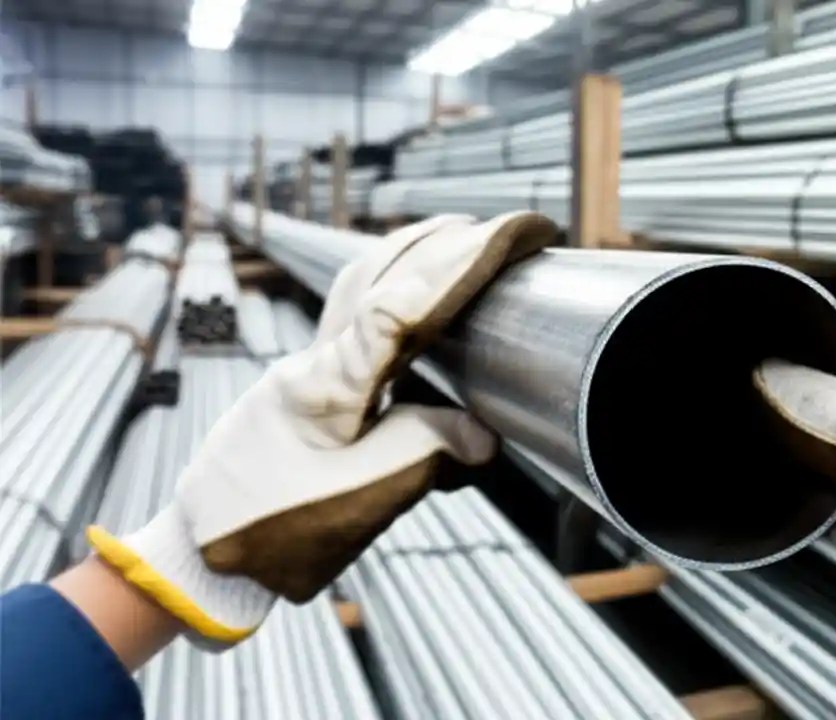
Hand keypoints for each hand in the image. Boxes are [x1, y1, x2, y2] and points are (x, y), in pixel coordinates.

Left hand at [86, 212, 556, 645]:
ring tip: (465, 238)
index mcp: (329, 384)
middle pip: (385, 275)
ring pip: (363, 283)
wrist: (199, 552)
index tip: (520, 234)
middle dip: (453, 245)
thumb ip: (424, 456)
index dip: (465, 262)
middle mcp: (316, 361)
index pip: (405, 303)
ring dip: (418, 254)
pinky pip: (354, 312)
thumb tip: (488, 433)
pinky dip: (393, 285)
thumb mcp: (356, 505)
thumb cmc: (271, 533)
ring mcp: (306, 366)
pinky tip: (412, 292)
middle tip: (514, 230)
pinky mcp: (307, 381)